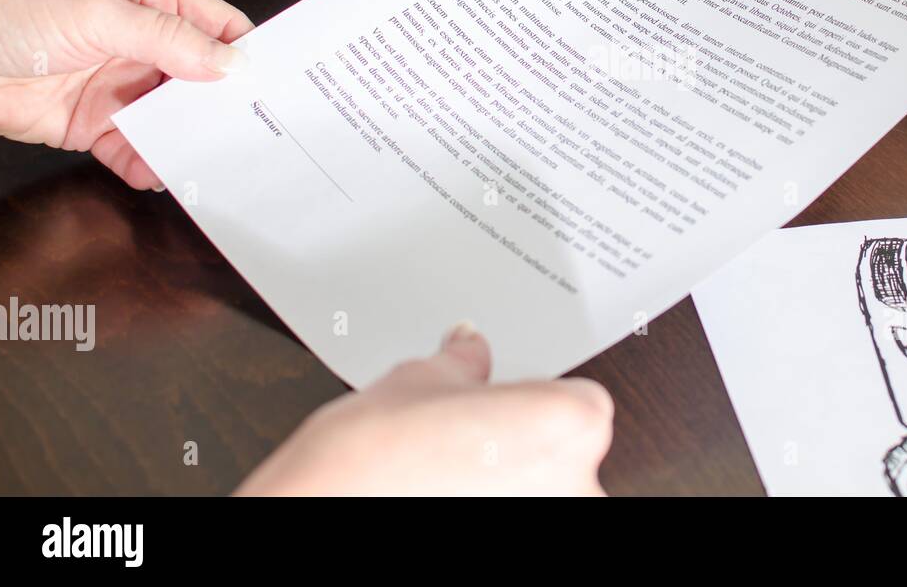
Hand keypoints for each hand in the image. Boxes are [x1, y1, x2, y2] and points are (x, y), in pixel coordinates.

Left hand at [0, 0, 251, 188]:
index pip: (215, 24)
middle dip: (221, 104)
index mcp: (147, 0)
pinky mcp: (94, 124)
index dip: (244, 51)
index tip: (271, 81)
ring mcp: (119, 86)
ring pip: (172, 117)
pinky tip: (156, 171)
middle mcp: (140, 43)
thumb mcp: (98, 14)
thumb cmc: (6, 13)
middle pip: (201, 78)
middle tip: (248, 127)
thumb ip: (168, 39)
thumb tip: (228, 61)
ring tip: (205, 157)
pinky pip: (134, 148)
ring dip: (187, 138)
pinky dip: (148, 163)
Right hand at [236, 325, 613, 495]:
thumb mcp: (423, 378)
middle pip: (570, 451)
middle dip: (525, 442)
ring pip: (545, 490)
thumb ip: (464, 362)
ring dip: (511, 481)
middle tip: (470, 438)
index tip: (502, 402)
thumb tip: (469, 346)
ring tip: (452, 471)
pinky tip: (451, 496)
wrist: (325, 511)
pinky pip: (520, 513)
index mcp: (572, 422)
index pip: (581, 398)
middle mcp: (579, 482)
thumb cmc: (377, 454)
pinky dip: (495, 505)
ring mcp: (553, 523)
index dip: (534, 398)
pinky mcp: (526, 560)